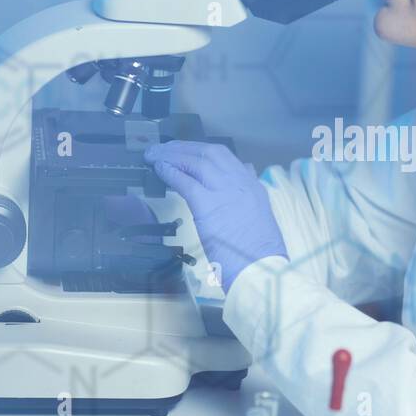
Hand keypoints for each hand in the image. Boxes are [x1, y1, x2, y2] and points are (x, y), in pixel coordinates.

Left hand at [143, 140, 287, 292]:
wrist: (261, 267)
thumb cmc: (259, 252)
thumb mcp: (259, 216)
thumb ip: (247, 196)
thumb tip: (245, 176)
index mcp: (252, 186)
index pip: (225, 157)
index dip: (201, 150)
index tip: (185, 151)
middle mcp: (240, 183)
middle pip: (209, 152)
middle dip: (184, 147)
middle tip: (164, 149)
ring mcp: (225, 191)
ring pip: (196, 161)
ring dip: (172, 155)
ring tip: (155, 156)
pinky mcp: (209, 205)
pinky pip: (185, 182)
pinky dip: (170, 172)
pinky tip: (159, 170)